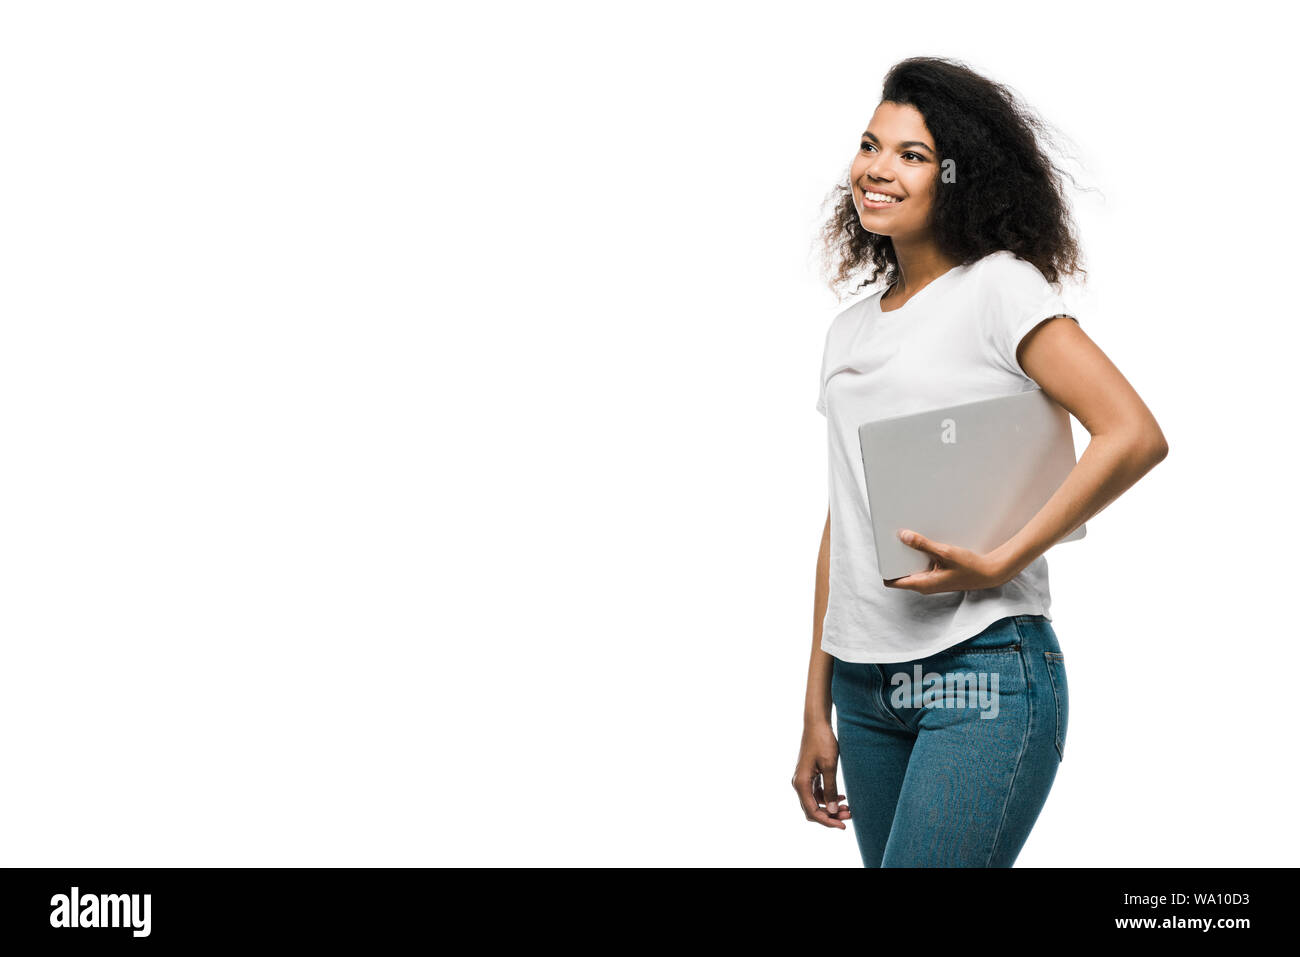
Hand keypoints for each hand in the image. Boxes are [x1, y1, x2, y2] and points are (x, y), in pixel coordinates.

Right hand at [792, 722, 851, 828]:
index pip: (812, 811)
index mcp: (801, 783)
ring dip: (830, 808)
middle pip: (812, 809)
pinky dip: (828, 798)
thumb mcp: (829, 766)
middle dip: (830, 816)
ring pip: (815, 802)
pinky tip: (841, 797)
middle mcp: (798, 783)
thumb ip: (830, 789)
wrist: (816, 723)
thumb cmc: (822, 741)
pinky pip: (816, 793)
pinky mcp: (808, 775)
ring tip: (848, 808)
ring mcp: (803, 779)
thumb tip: (831, 811)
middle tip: (848, 817)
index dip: (827, 821)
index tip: (843, 825)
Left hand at [883, 528, 1010, 594]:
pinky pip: (920, 565)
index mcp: (922, 584)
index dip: (885, 567)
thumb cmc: (969, 567)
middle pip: (900, 571)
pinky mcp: (935, 575)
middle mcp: (923, 584)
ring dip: (908, 555)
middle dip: (895, 557)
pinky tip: (923, 543)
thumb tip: (903, 536)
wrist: (988, 573)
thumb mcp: (945, 552)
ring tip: (908, 538)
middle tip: (894, 539)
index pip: (892, 581)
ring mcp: (929, 580)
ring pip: (910, 567)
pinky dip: (918, 555)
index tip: (883, 551)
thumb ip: (923, 545)